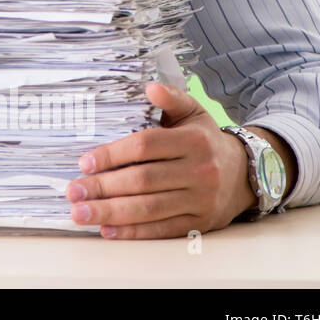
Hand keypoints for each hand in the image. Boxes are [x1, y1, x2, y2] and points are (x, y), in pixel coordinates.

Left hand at [65, 81, 255, 238]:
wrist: (245, 173)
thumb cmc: (205, 140)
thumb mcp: (193, 112)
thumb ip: (172, 98)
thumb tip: (150, 88)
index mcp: (193, 141)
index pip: (145, 146)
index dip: (112, 154)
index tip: (84, 162)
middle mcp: (199, 171)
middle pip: (143, 180)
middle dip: (104, 187)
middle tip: (74, 191)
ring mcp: (200, 200)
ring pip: (149, 208)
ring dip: (111, 212)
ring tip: (81, 213)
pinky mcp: (200, 223)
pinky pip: (162, 229)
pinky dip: (134, 232)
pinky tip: (108, 230)